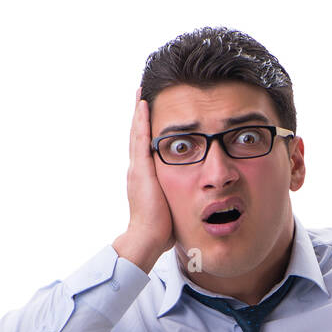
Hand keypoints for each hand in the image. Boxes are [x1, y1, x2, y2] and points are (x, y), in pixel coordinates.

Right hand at [114, 86, 175, 267]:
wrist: (148, 238)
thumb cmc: (162, 229)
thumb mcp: (173, 206)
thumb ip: (178, 197)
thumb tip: (195, 199)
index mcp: (145, 178)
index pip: (145, 149)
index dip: (146, 131)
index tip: (149, 115)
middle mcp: (138, 170)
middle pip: (138, 136)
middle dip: (140, 116)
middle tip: (141, 95)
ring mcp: (138, 168)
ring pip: (137, 133)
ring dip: (139, 112)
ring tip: (140, 93)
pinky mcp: (141, 169)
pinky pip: (141, 139)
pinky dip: (142, 121)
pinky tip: (144, 105)